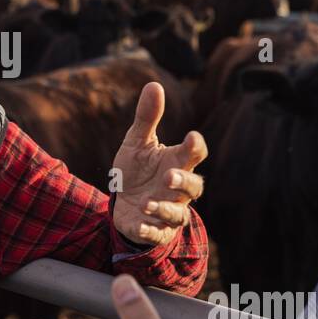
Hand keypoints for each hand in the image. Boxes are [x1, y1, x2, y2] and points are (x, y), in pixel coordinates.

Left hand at [111, 82, 206, 246]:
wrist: (122, 203)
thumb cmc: (137, 170)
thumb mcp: (137, 143)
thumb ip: (147, 118)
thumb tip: (154, 84)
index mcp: (177, 162)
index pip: (195, 154)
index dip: (195, 146)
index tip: (191, 137)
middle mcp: (178, 189)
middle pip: (194, 186)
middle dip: (183, 181)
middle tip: (169, 175)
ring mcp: (169, 211)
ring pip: (179, 214)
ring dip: (165, 208)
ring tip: (146, 202)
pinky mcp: (155, 230)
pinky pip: (158, 233)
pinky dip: (150, 229)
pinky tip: (140, 223)